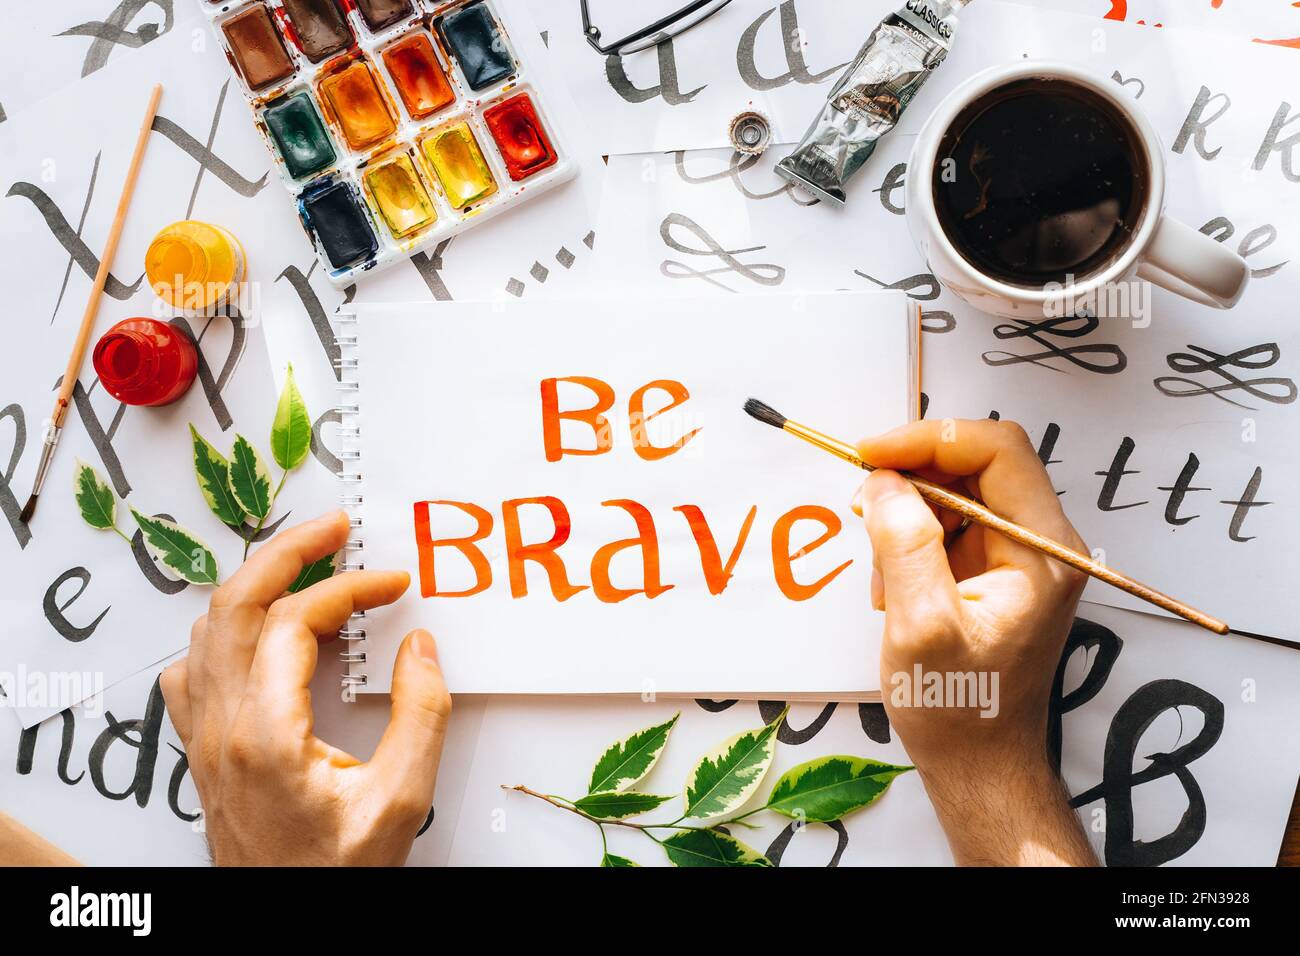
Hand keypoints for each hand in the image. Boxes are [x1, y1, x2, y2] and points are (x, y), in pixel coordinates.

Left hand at [160, 511, 450, 865]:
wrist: (289, 922)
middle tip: (333, 527)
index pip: (295, 620)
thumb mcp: (400, 799)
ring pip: (208, 630)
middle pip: (235, 604)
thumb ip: (421, 715)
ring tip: (302, 564)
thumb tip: (422, 650)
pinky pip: (193, 670)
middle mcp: (222, 727)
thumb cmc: (335, 875)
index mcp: (265, 733)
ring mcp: (205, 738)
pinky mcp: (204, 751)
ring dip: (255, 584)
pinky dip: (224, 633)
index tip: (392, 584)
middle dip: (287, 551)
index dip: (348, 588)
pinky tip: (256, 635)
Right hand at [853, 419, 1096, 865]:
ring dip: (909, 515)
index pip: (998, 452)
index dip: (931, 439)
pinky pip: (952, 529)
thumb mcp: (921, 625)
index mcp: (1043, 552)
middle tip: (864, 498)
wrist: (980, 767)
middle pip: (978, 467)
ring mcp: (1021, 560)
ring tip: (883, 573)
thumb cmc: (959, 709)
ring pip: (960, 495)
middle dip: (914, 475)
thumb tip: (883, 481)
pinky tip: (895, 588)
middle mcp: (1043, 546)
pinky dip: (914, 542)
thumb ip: (904, 544)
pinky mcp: (997, 575)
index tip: (872, 453)